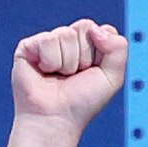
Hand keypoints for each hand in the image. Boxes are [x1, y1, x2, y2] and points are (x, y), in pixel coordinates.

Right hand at [12, 17, 129, 127]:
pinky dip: (50, 61)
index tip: (92, 72)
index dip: (101, 52)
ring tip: (59, 77)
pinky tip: (44, 73)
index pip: (102, 30)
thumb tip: (96, 29)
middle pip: (85, 27)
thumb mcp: (113, 77)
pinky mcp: (28, 47)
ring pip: (66, 34)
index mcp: (88, 46)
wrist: (56, 119)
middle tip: (74, 76)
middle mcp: (68, 42)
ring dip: (67, 62)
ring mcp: (48, 43)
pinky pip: (47, 40)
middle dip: (84, 55)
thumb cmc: (81, 103)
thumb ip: (119, 48)